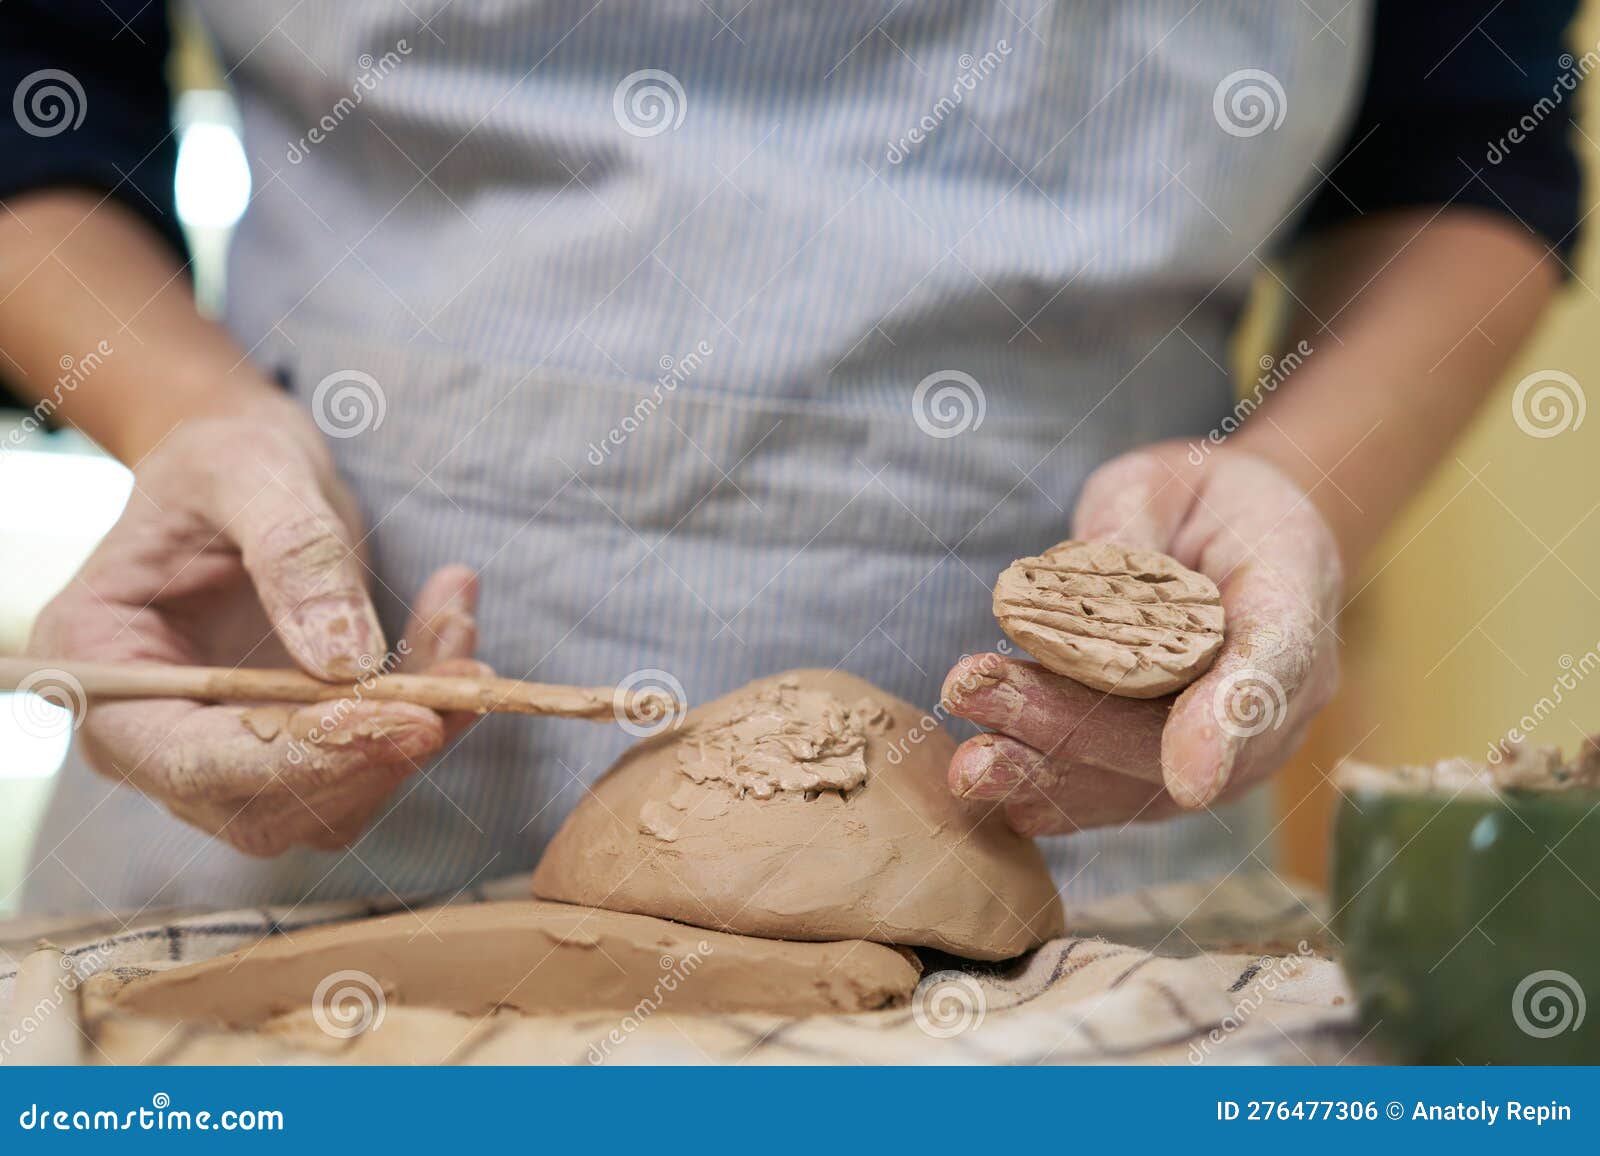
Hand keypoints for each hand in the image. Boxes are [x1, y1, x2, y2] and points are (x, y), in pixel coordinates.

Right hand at [28, 391, 488, 855]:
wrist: (249, 474)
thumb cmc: (226, 460)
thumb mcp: (252, 471)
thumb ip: (293, 556)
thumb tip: (345, 665)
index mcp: (100, 670)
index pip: (191, 762)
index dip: (302, 757)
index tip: (409, 720)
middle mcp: (149, 735)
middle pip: (264, 806)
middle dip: (374, 754)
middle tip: (465, 681)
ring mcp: (219, 753)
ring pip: (331, 800)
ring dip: (414, 731)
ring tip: (460, 628)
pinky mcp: (290, 749)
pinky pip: (368, 764)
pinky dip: (428, 711)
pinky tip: (456, 636)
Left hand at [941, 442, 1341, 833]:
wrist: (1236, 540)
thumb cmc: (1198, 500)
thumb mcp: (1161, 480)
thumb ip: (1128, 524)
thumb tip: (1078, 574)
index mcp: (1294, 596)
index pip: (1271, 667)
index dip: (1228, 722)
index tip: (1189, 778)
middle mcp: (1281, 693)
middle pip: (1179, 735)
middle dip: (1074, 729)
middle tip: (980, 695)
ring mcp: (1237, 747)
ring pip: (1145, 780)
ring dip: (1052, 773)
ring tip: (972, 763)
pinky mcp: (1183, 770)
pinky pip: (1124, 795)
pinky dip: (1058, 794)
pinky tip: (995, 791)